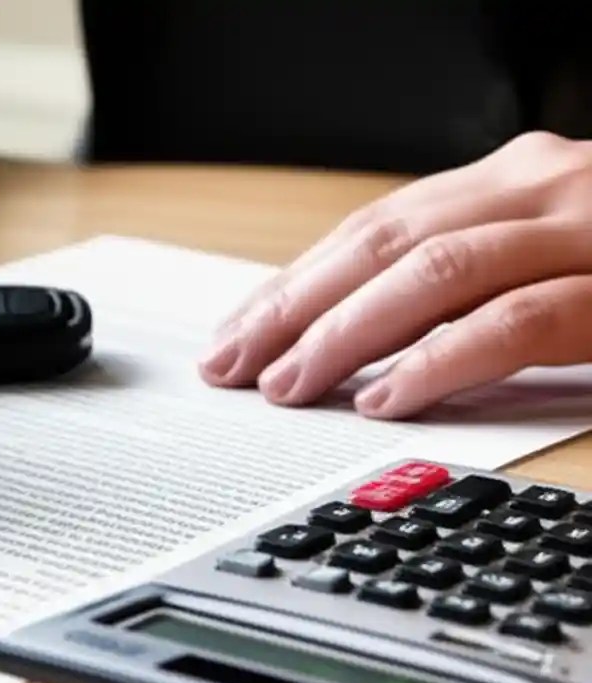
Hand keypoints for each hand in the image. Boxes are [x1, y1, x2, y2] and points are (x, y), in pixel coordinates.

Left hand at [199, 131, 591, 417]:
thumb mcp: (545, 247)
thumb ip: (466, 273)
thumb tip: (357, 331)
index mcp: (510, 180)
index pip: (371, 228)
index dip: (295, 283)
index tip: (237, 333)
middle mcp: (540, 187)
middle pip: (383, 243)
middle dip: (295, 307)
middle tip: (232, 364)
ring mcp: (588, 228)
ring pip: (436, 272)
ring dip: (348, 333)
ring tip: (289, 384)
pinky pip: (518, 319)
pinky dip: (443, 359)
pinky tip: (388, 395)